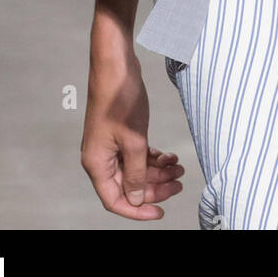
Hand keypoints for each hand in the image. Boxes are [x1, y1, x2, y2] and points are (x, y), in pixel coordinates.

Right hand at [80, 46, 184, 219]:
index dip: (137, 210)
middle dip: (154, 187)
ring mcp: (111, 144)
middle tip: (178, 185)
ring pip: (135, 169)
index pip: (115, 200)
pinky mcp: (120, 132)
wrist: (116, 64)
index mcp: (97, 163)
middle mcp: (101, 157)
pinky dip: (154, 157)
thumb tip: (136, 198)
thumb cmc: (119, 99)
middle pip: (128, 185)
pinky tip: (170, 156)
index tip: (159, 212)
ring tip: (180, 168)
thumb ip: (135, 172)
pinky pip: (137, 153)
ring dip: (158, 171)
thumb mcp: (134, 140)